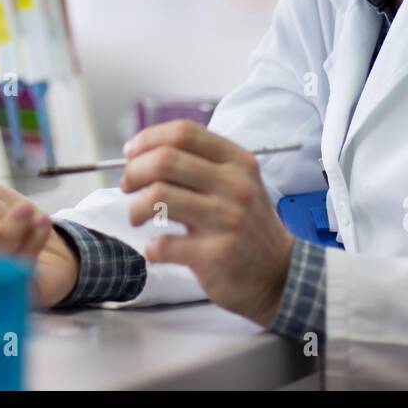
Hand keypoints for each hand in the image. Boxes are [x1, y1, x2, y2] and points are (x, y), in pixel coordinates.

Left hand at [120, 120, 294, 326]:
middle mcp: (234, 185)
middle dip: (134, 172)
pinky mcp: (214, 254)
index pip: (184, 132)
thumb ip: (199, 165)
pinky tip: (158, 249)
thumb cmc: (248, 226)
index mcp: (237, 162)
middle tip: (128, 186)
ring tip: (138, 217)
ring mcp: (225, 220)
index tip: (131, 154)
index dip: (148, 139)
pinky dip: (151, 247)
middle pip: (165, 160)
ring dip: (135, 208)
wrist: (279, 274)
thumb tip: (143, 154)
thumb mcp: (238, 183)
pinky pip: (163, 243)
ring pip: (158, 196)